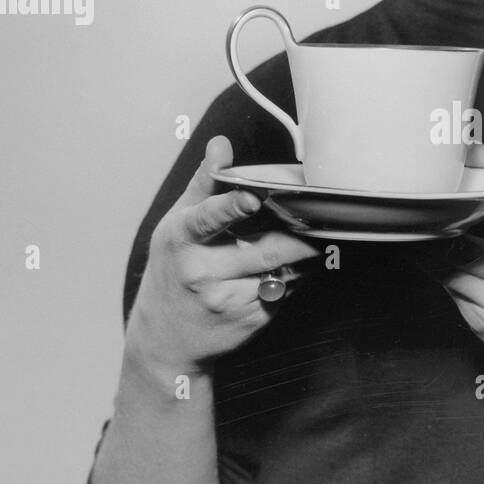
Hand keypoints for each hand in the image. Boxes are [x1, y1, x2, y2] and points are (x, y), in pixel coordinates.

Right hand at [125, 135, 323, 375]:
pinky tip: (295, 269)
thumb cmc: (173, 270)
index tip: (252, 197)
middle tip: (319, 219)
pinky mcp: (249, 320)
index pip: (207, 220)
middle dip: (299, 236)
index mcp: (182, 240)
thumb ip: (205, 183)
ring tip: (315, 241)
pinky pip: (285, 291)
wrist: (164, 338)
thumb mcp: (178, 224)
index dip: (231, 207)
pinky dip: (296, 276)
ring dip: (305, 256)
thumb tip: (221, 144)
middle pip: (264, 250)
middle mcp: (202, 272)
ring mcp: (226, 300)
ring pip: (283, 272)